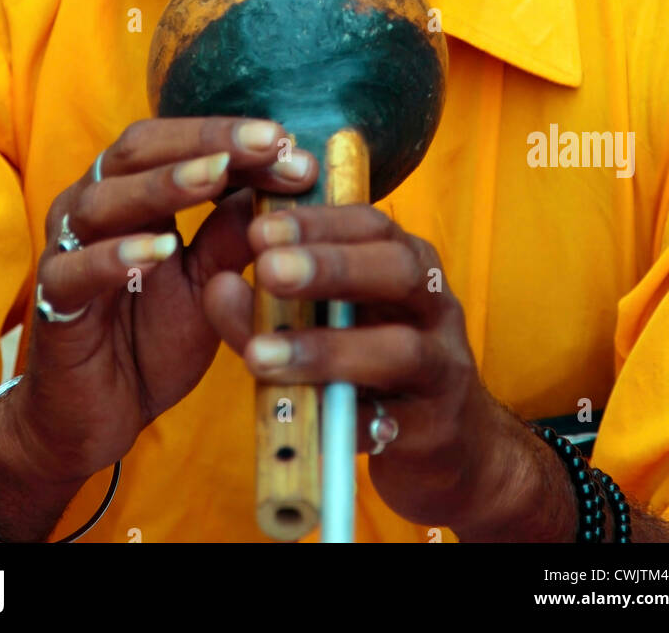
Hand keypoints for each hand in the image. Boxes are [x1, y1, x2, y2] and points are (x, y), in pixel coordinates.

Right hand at [8, 118, 317, 486]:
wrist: (95, 418)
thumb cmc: (149, 339)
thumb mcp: (209, 283)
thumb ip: (236, 234)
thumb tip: (283, 180)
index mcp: (129, 193)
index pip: (177, 142)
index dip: (232, 137)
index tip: (288, 143)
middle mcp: (92, 207)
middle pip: (140, 150)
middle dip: (207, 143)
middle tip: (266, 144)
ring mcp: (67, 250)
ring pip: (105, 200)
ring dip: (165, 185)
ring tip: (217, 176)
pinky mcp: (53, 301)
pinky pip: (76, 271)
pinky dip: (115, 257)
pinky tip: (158, 251)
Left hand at [203, 204, 549, 536]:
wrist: (451, 448)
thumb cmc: (371, 369)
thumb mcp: (326, 325)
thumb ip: (271, 307)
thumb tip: (218, 286)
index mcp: (406, 264)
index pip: (371, 223)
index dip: (318, 221)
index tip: (261, 226)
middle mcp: (435, 305)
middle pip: (399, 269)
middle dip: (331, 267)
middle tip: (267, 269)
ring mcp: (443, 368)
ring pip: (402, 348)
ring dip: (328, 350)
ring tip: (261, 356)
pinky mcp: (438, 430)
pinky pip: (394, 423)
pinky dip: (345, 421)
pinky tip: (302, 419)